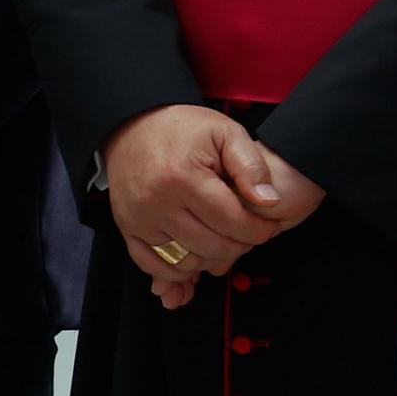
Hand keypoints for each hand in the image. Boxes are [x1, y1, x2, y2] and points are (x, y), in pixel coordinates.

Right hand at [102, 105, 311, 286]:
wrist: (133, 125)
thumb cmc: (184, 128)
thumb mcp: (226, 133)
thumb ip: (251, 167)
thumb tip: (270, 202)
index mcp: (184, 178)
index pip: (231, 222)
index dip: (258, 231)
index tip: (270, 227)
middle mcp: (156, 203)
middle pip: (210, 246)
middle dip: (240, 246)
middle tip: (251, 235)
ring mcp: (137, 219)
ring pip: (184, 261)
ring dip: (212, 260)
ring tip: (228, 242)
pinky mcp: (125, 228)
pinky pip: (152, 264)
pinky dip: (177, 270)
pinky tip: (197, 258)